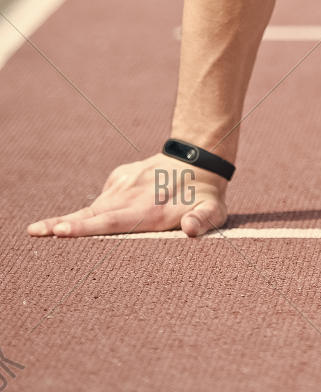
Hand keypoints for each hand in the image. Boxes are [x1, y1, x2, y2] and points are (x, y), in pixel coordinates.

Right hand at [27, 154, 229, 238]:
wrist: (200, 158)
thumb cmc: (206, 195)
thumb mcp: (214, 211)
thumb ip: (203, 221)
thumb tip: (192, 229)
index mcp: (147, 209)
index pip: (111, 222)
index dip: (86, 228)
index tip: (62, 231)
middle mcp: (130, 197)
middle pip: (91, 214)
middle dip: (62, 224)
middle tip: (35, 232)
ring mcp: (122, 186)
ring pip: (91, 207)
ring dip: (67, 219)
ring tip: (41, 230)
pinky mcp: (119, 179)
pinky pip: (104, 199)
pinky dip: (91, 211)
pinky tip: (87, 220)